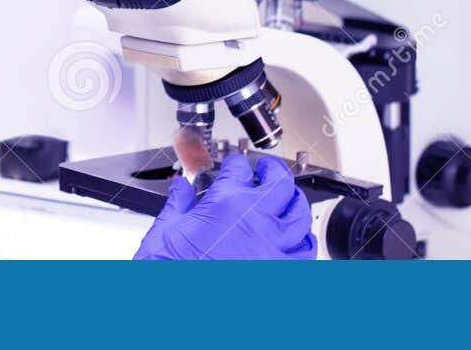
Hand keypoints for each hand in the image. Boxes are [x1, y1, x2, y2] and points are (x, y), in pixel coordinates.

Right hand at [133, 154, 316, 259]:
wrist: (176, 307)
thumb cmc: (170, 270)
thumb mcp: (166, 230)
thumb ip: (178, 203)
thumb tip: (182, 189)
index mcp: (226, 204)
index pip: (240, 168)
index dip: (236, 164)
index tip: (234, 167)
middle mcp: (256, 221)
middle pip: (281, 182)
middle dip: (274, 172)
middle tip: (267, 171)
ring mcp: (272, 247)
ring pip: (299, 215)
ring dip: (294, 204)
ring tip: (287, 200)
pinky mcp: (280, 272)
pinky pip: (304, 252)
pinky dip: (302, 241)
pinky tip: (295, 238)